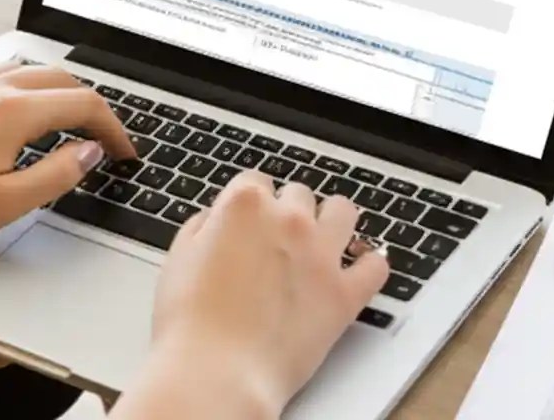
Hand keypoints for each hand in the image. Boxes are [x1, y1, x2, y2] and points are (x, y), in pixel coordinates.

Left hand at [0, 61, 133, 255]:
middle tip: (104, 140)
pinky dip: (19, 84)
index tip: (124, 153)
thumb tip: (90, 152)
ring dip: (57, 92)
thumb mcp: (9, 203)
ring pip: (28, 71)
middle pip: (62, 80)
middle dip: (91, 108)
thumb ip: (59, 173)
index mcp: (13, 112)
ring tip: (67, 121)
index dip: (114, 129)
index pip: (85, 105)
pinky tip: (15, 104)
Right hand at [126, 171, 389, 417]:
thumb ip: (202, 229)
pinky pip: (375, 265)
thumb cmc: (190, 325)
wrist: (217, 373)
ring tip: (322, 241)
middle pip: (299, 194)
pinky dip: (369, 265)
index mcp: (245, 205)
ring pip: (343, 211)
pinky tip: (359, 270)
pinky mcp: (345, 293)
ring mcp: (322, 254)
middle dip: (288, 212)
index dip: (249, 202)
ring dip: (332, 221)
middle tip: (277, 240)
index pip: (256, 180)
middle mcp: (288, 220)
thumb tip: (213, 222)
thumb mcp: (178, 260)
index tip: (248, 221)